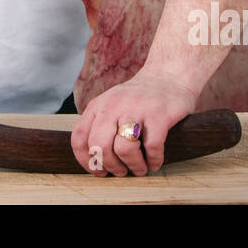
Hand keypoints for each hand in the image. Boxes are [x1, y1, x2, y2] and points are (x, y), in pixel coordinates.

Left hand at [70, 72, 199, 175]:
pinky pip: (152, 147)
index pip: (79, 138)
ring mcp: (136, 109)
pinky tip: (155, 161)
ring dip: (133, 166)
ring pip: (123, 148)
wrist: (168, 75)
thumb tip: (95, 162)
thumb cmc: (139, 99)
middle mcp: (113, 105)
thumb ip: (100, 127)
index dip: (86, 161)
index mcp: (98, 106)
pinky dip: (154, 160)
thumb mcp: (111, 105)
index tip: (99, 170)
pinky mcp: (159, 114)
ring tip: (140, 168)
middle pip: (99, 145)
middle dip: (110, 165)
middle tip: (122, 171)